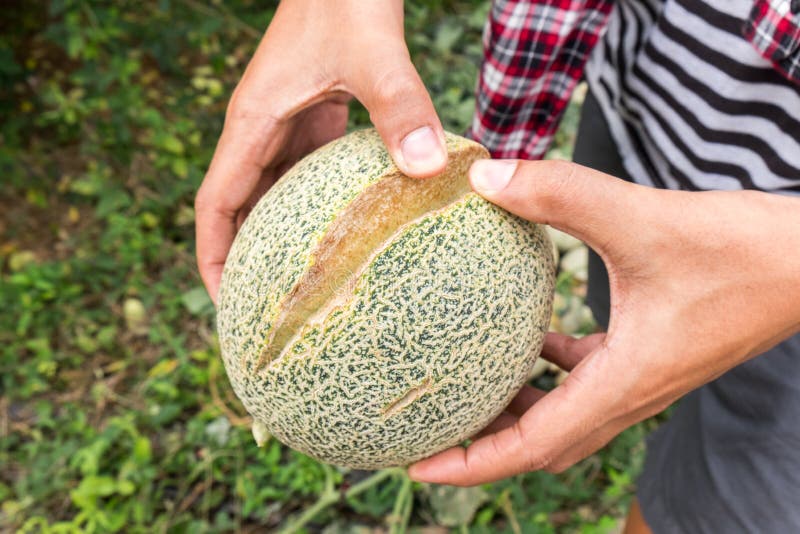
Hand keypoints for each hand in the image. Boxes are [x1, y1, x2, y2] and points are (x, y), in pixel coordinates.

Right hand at [195, 0, 446, 301]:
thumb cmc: (347, 0)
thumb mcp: (375, 54)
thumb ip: (400, 107)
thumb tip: (429, 169)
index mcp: (254, 121)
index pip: (215, 204)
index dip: (213, 257)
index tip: (226, 304)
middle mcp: (261, 128)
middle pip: (238, 209)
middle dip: (244, 261)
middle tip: (268, 315)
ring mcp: (286, 122)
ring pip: (270, 195)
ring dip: (277, 239)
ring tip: (300, 290)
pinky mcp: (313, 117)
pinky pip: (302, 175)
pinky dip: (311, 210)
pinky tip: (340, 237)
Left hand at [408, 159, 799, 484]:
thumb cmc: (742, 251)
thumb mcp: (641, 218)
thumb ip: (560, 195)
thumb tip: (484, 177)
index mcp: (624, 384)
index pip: (532, 447)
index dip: (471, 463)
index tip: (417, 466)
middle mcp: (630, 392)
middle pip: (541, 443)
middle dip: (482, 445)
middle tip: (427, 430)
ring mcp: (642, 375)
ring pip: (564, 414)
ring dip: (515, 411)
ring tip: (465, 391)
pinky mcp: (651, 350)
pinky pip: (586, 376)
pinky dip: (549, 370)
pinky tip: (533, 338)